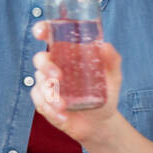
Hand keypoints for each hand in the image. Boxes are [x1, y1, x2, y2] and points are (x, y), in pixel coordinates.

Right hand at [29, 23, 122, 144]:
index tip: (40, 32)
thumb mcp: (113, 76)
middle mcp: (54, 66)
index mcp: (67, 54)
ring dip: (49, 94)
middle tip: (58, 76)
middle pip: (40, 59)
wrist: (101, 122)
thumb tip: (105, 46)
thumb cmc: (106, 93)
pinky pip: (40, 103)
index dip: (42, 30)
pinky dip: (50, 110)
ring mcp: (48, 85)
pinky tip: (63, 116)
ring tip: (63, 105)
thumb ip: (112, 59)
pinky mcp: (45, 103)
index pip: (50, 37)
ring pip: (39, 83)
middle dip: (46, 66)